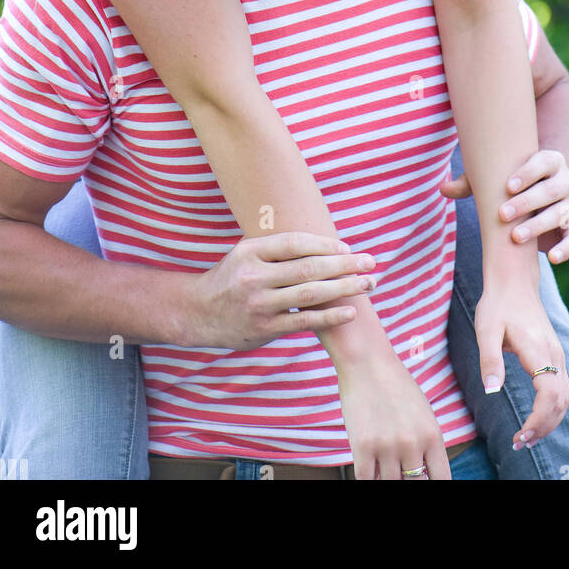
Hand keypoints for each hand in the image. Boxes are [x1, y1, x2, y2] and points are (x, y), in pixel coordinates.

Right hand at [181, 232, 376, 349]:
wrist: (197, 312)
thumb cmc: (232, 276)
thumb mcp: (246, 252)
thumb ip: (277, 247)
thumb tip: (323, 239)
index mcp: (251, 251)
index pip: (295, 243)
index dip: (325, 245)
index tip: (349, 248)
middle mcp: (254, 276)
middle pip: (309, 268)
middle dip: (345, 266)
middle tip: (371, 263)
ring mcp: (259, 304)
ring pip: (310, 294)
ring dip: (344, 289)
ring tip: (367, 284)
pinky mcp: (264, 329)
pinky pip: (303, 321)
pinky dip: (329, 316)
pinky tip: (350, 311)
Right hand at [337, 349, 450, 479]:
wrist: (367, 362)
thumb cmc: (396, 384)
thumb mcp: (423, 412)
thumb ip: (426, 443)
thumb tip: (425, 473)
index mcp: (432, 435)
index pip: (441, 479)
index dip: (434, 485)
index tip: (424, 480)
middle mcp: (412, 443)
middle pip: (414, 484)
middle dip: (408, 480)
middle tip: (400, 467)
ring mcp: (387, 446)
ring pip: (389, 484)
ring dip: (386, 476)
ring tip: (383, 462)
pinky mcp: (362, 446)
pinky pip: (365, 479)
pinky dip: (368, 477)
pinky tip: (369, 466)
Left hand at [441, 149, 568, 263]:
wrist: (548, 197)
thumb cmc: (517, 185)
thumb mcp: (499, 179)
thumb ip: (474, 182)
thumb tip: (442, 188)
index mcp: (551, 161)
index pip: (543, 162)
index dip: (527, 172)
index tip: (507, 186)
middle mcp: (568, 180)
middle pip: (551, 189)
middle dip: (527, 202)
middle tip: (503, 214)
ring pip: (562, 213)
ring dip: (539, 225)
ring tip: (516, 236)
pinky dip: (566, 248)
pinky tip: (552, 258)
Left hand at [474, 272, 568, 445]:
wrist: (514, 280)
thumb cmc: (497, 304)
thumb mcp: (485, 329)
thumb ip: (490, 360)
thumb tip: (492, 391)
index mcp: (538, 350)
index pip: (548, 396)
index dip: (537, 421)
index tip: (519, 435)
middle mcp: (554, 355)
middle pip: (560, 402)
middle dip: (543, 427)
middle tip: (519, 442)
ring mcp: (558, 355)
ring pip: (565, 397)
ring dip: (549, 421)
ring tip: (526, 436)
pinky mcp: (555, 355)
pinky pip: (562, 388)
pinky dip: (553, 409)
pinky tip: (535, 417)